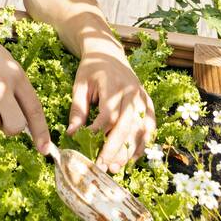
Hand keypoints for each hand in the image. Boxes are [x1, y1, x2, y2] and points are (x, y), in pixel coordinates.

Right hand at [0, 26, 51, 151]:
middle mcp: (0, 85)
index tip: (44, 149)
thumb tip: (25, 122)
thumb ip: (16, 88)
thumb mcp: (6, 62)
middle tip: (1, 118)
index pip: (34, 110)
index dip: (41, 132)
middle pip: (15, 127)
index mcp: (16, 74)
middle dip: (9, 128)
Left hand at [67, 44, 155, 172]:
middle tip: (103, 166)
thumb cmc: (92, 70)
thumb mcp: (80, 85)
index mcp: (114, 85)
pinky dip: (141, 145)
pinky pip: (149, 128)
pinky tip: (131, 159)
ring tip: (115, 167)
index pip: (108, 114)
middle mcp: (132, 93)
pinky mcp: (148, 104)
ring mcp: (143, 99)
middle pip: (126, 125)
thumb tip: (72, 133)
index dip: (98, 132)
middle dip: (114, 148)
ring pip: (140, 130)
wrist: (108, 53)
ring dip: (129, 151)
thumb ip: (77, 109)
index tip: (85, 144)